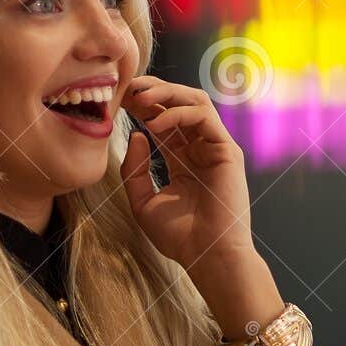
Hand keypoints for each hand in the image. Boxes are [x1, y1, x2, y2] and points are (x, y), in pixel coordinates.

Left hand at [120, 75, 255, 281]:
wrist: (207, 257)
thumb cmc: (179, 236)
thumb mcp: (143, 202)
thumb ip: (134, 170)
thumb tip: (136, 135)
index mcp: (182, 159)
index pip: (162, 119)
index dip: (141, 105)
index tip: (118, 98)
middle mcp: (200, 148)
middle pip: (179, 103)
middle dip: (152, 90)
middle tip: (127, 88)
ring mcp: (215, 147)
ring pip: (195, 101)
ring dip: (166, 94)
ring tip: (139, 99)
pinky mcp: (227, 150)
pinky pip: (204, 117)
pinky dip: (178, 113)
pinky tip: (155, 123)